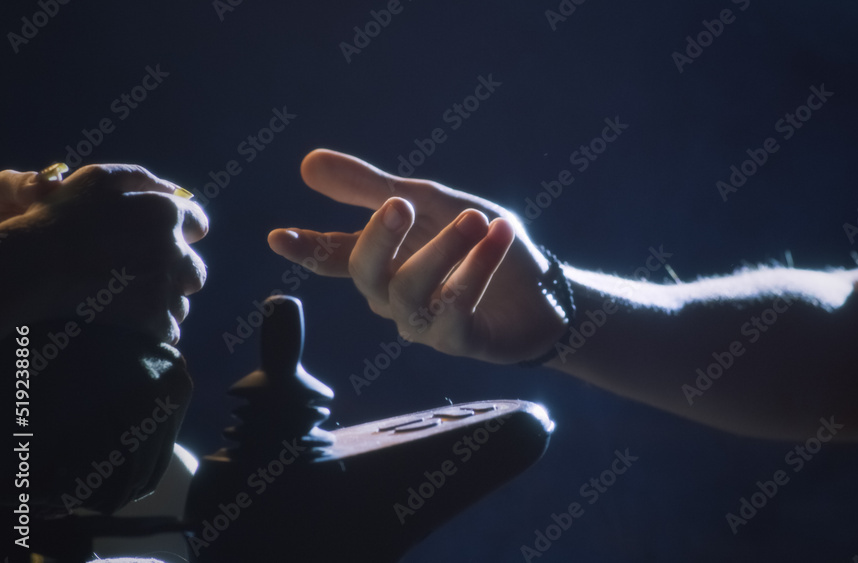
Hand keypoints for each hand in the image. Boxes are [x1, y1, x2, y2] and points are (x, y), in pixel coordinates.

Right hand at [0, 164, 207, 343]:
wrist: (33, 265)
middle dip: (176, 273)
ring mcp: (166, 287)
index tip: (161, 239)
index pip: (199, 223)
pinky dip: (154, 328)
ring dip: (162, 302)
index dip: (182, 231)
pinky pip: (170, 329)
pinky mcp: (155, 320)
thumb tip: (179, 191)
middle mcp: (174, 250)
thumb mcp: (98, 179)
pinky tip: (128, 321)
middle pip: (195, 269)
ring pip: (181, 302)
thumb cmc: (60, 218)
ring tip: (128, 300)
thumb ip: (143, 179)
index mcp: (166, 213)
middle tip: (142, 275)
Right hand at [267, 149, 565, 363]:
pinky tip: (497, 237)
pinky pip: (456, 307)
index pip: (335, 256)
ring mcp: (423, 324)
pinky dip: (477, 268)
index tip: (278, 237)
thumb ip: (372, 187)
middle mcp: (394, 297)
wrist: (546, 287)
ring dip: (443, 249)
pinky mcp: (458, 342)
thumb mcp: (433, 203)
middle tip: (401, 203)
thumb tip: (307, 163)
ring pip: (411, 291)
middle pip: (365, 274)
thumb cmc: (484, 242)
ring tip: (475, 218)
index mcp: (383, 262)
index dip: (307, 249)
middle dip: (379, 238)